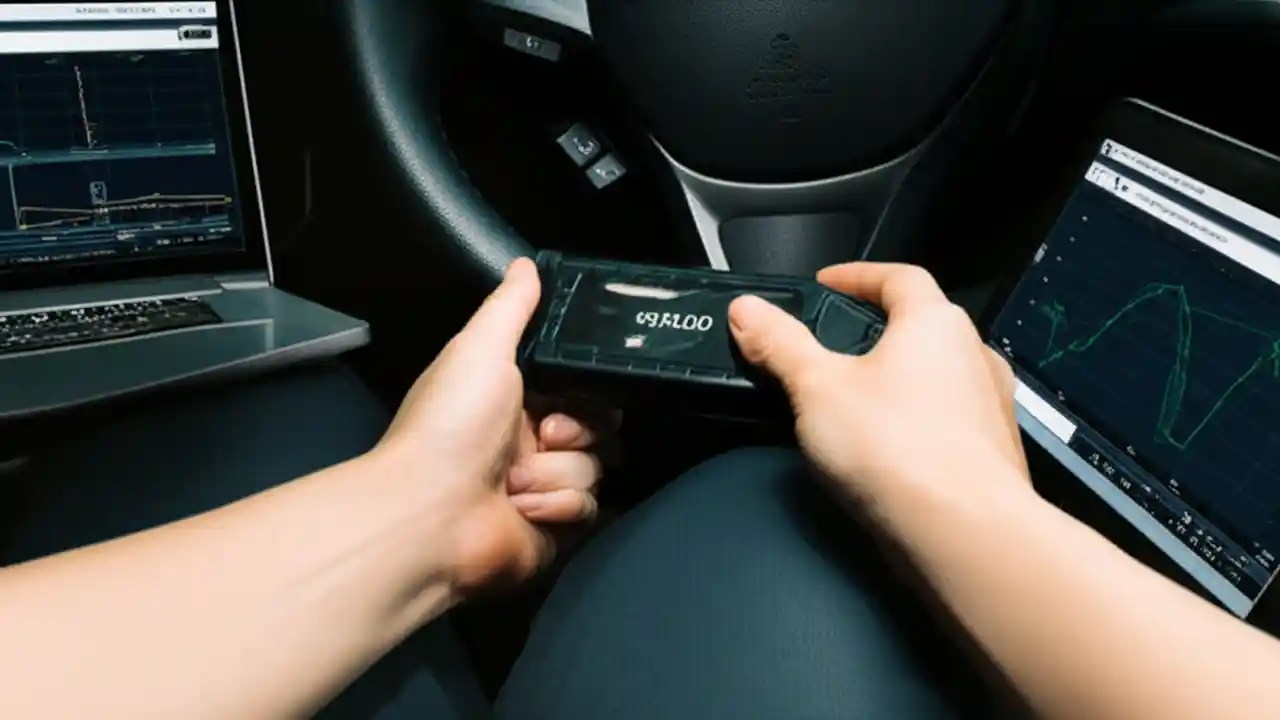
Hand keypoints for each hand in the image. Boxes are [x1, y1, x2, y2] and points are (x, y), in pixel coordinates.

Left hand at [373, 258, 604, 595]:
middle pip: (599, 428)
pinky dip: (557, 506)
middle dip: (578, 430)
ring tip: (514, 480)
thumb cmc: (449, 426)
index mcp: (513, 399)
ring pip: (595, 470)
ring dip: (555, 473)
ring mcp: (540, 488)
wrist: (430, 512)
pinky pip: (587, 510)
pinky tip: (522, 508)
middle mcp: (528, 442)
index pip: (580, 386)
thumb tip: (527, 265)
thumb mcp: (480, 347)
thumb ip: (511, 305)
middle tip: (543, 434)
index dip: (584, 388)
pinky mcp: (551, 528)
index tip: (562, 392)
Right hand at [728, 263, 1030, 522]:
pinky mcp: (991, 452)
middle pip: (921, 325)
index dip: (858, 276)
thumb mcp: (816, 388)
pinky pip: (948, 421)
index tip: (828, 284)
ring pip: (938, 375)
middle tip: (834, 345)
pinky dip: (917, 422)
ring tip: (857, 401)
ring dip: (900, 379)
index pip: (899, 276)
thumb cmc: (901, 452)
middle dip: (876, 332)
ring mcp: (990, 405)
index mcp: (934, 323)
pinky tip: (887, 448)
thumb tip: (748, 310)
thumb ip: (780, 344)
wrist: (966, 532)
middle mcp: (973, 355)